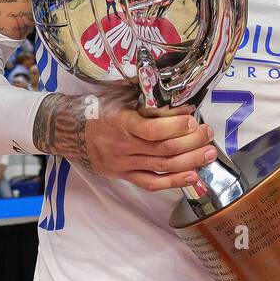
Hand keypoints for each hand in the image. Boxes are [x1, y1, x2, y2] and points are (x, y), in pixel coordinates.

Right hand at [52, 89, 216, 192]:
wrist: (70, 131)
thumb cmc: (99, 110)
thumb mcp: (118, 97)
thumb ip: (145, 98)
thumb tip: (179, 98)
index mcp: (120, 123)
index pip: (151, 129)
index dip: (175, 126)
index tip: (192, 119)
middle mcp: (122, 146)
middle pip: (162, 149)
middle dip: (191, 142)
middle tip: (208, 134)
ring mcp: (123, 164)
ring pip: (161, 166)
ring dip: (190, 161)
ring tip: (209, 154)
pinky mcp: (124, 175)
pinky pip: (151, 183)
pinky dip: (173, 182)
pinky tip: (192, 176)